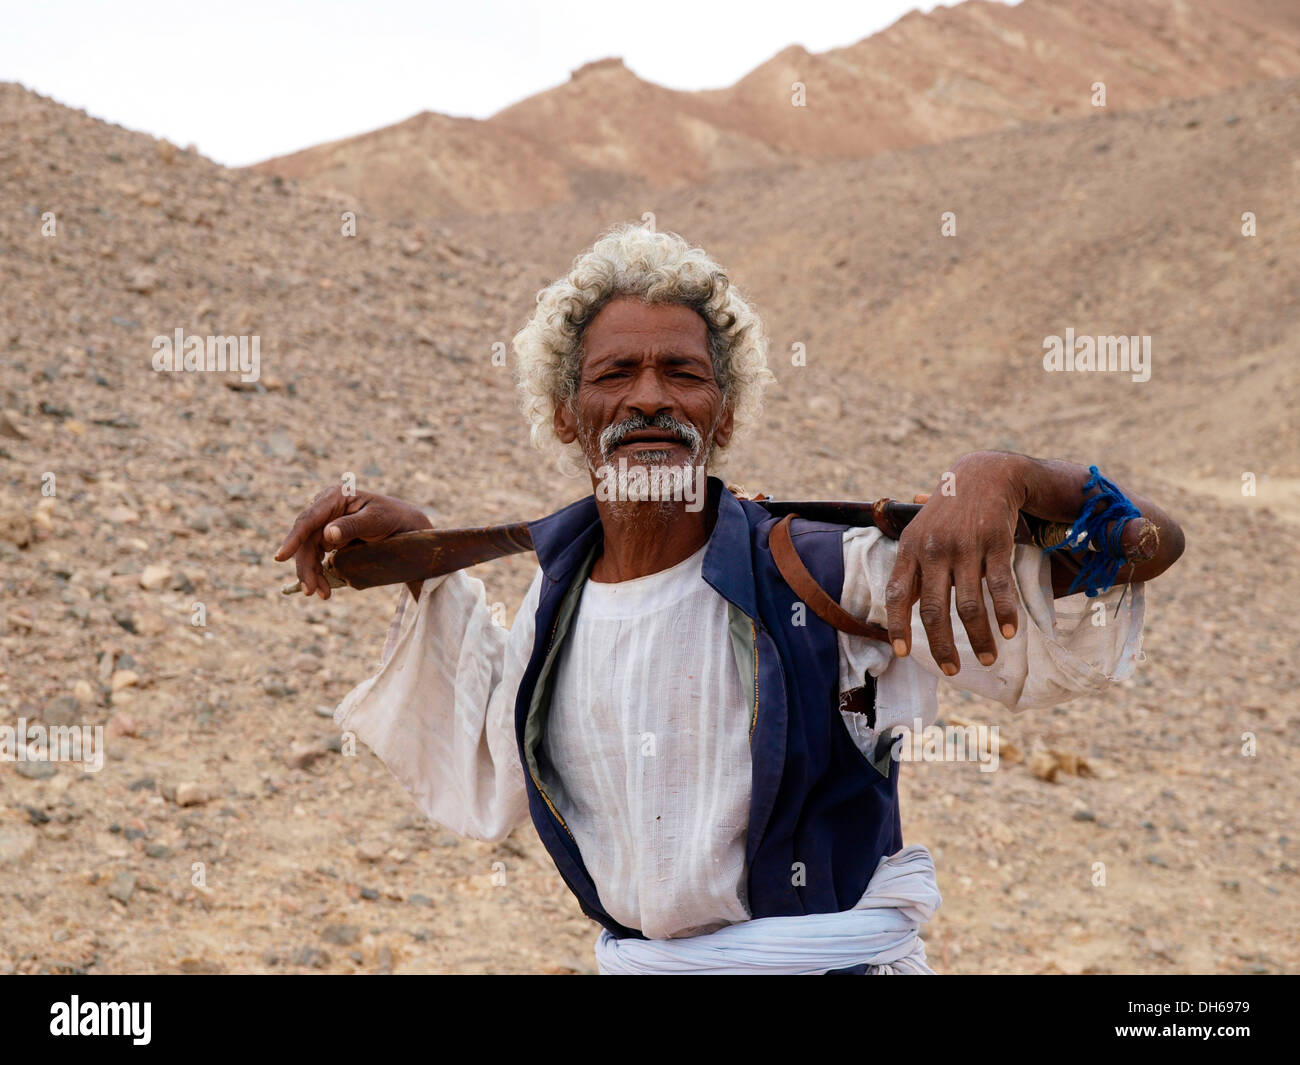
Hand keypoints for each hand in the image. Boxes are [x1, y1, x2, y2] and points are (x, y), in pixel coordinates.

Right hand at [274, 487, 430, 598]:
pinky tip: (324, 588)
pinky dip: (319, 573)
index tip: (281, 557)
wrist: (406, 526)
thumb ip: (352, 525)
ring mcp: (325, 524)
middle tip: (310, 590)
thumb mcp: (376, 520)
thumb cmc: (393, 518)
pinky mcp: (328, 538)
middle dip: (305, 566)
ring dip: (311, 574)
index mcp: (334, 497)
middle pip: (305, 539)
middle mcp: (325, 509)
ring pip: (308, 551)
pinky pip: (317, 557)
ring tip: (321, 594)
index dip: (294, 539)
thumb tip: (327, 534)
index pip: (308, 519)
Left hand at [885, 452, 1027, 673]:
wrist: (985, 474)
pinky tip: (1010, 632)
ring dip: (979, 637)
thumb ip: (912, 567)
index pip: (898, 594)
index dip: (898, 626)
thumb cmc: (948, 511)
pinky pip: (999, 586)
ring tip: (987, 657)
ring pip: (969, 604)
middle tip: (952, 670)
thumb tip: (896, 606)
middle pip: (935, 610)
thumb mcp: (920, 531)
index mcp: (910, 549)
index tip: (901, 654)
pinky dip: (1005, 612)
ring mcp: (964, 546)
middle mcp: (934, 550)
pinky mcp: (995, 543)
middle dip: (942, 645)